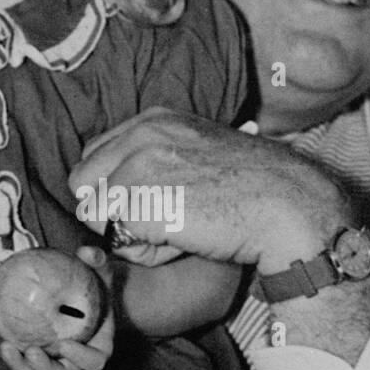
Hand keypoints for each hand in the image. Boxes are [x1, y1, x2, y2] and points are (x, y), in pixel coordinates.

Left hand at [0, 246, 115, 369]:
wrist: (82, 297)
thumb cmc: (96, 286)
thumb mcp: (101, 272)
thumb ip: (99, 262)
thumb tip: (87, 252)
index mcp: (98, 348)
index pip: (94, 360)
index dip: (81, 358)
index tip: (65, 344)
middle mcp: (76, 361)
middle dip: (45, 368)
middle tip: (31, 351)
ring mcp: (55, 361)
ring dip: (20, 364)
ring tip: (5, 347)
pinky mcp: (37, 357)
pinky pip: (22, 359)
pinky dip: (10, 353)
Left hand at [70, 108, 353, 271]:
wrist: (287, 205)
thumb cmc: (253, 190)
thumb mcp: (200, 154)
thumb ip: (159, 161)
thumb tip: (120, 193)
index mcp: (155, 120)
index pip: (97, 156)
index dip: (115, 188)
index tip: (156, 202)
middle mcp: (142, 135)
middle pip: (82, 182)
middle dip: (110, 209)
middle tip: (161, 221)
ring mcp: (138, 165)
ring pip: (92, 212)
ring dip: (125, 232)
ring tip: (174, 232)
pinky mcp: (140, 199)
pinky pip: (110, 237)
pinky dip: (139, 250)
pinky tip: (179, 243)